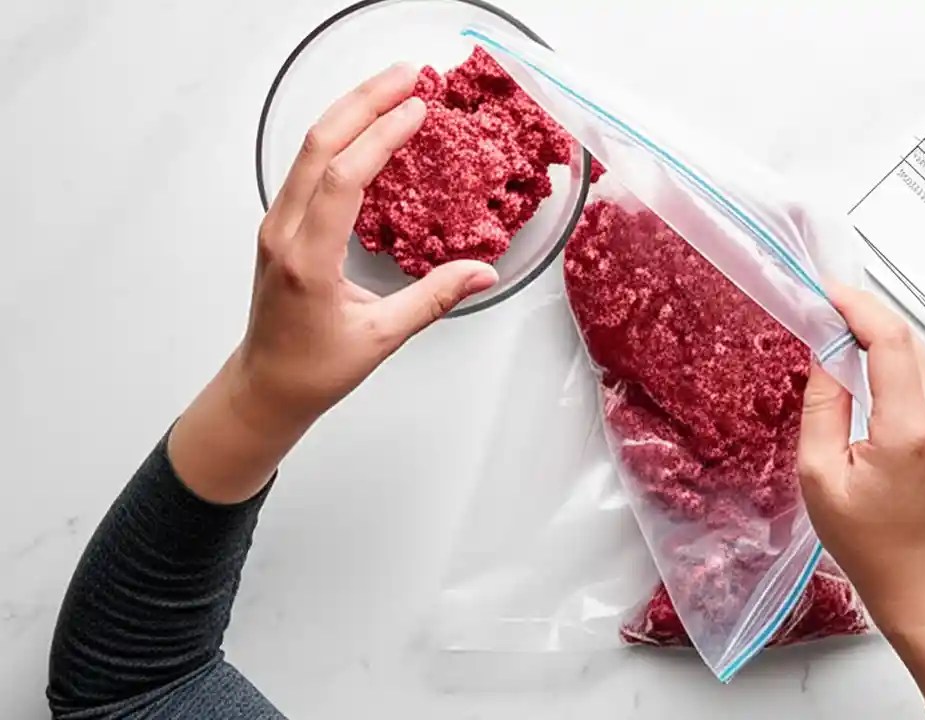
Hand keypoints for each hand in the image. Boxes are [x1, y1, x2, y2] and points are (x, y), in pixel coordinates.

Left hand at [168, 64, 496, 502]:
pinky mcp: (281, 224)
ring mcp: (277, 224)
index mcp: (308, 259)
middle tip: (406, 74)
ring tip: (391, 87)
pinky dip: (340, 137)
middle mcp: (284, 232)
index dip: (379, 137)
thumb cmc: (314, 368)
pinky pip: (307, 166)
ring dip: (349, 112)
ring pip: (308, 149)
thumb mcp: (381, 338)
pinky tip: (367, 127)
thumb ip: (434, 299)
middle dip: (362, 101)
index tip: (416, 109)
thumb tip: (483, 273)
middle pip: (318, 145)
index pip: (342, 179)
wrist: (265, 386)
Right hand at [798, 285, 924, 718]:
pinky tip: (860, 360)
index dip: (856, 307)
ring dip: (876, 334)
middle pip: (905, 337)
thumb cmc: (864, 536)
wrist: (913, 571)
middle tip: (820, 309)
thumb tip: (825, 351)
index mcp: (908, 428)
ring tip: (833, 333)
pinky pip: (921, 369)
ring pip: (914, 349)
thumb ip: (822, 404)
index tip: (824, 292)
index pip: (890, 341)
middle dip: (862, 316)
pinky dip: (889, 355)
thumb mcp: (819, 473)